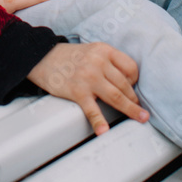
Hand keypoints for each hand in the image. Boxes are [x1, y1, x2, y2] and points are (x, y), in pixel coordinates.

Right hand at [27, 42, 148, 134]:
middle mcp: (98, 62)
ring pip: (116, 97)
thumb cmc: (70, 57)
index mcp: (104, 50)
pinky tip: (104, 130)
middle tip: (138, 109)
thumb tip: (128, 82)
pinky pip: (92, 109)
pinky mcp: (77, 91)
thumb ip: (109, 61)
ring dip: (130, 110)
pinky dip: (99, 121)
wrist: (42, 57)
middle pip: (125, 85)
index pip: (130, 67)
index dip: (135, 80)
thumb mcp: (92, 50)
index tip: (133, 88)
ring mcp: (88, 77)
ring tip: (140, 118)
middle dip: (133, 99)